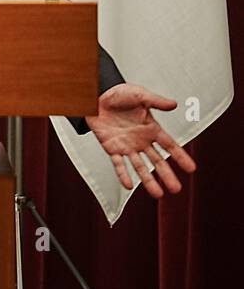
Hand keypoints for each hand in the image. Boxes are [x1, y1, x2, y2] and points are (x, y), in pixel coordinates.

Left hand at [85, 84, 196, 198]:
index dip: (180, 156)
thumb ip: (156, 101)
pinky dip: (123, 174)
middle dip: (167, 175)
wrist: (96, 96)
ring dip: (148, 180)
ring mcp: (127, 146)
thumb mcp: (139, 95)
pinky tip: (129, 186)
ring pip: (140, 166)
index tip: (191, 169)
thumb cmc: (120, 94)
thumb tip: (174, 104)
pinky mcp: (112, 148)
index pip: (169, 145)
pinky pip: (118, 164)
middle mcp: (142, 141)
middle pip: (157, 161)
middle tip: (176, 189)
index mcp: (152, 129)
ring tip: (158, 194)